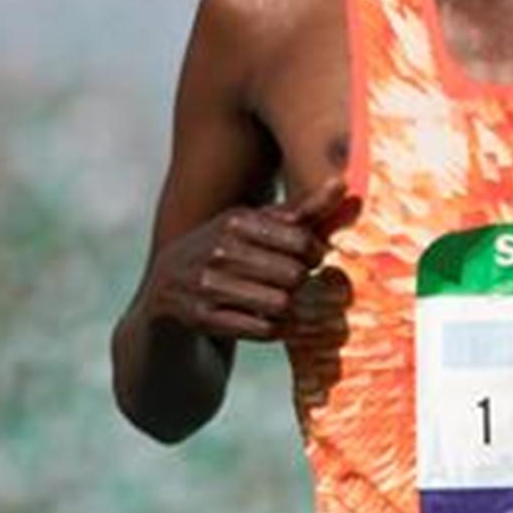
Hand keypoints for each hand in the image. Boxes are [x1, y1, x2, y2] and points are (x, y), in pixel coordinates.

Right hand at [146, 175, 347, 341]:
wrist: (168, 290)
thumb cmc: (226, 253)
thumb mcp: (257, 227)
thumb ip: (303, 209)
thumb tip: (344, 182)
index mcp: (235, 220)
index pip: (301, 240)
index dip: (316, 254)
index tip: (311, 259)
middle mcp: (217, 249)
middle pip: (294, 275)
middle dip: (302, 284)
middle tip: (297, 284)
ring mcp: (205, 285)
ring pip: (280, 305)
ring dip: (291, 310)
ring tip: (287, 304)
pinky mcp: (200, 317)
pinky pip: (261, 330)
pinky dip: (275, 330)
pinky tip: (273, 322)